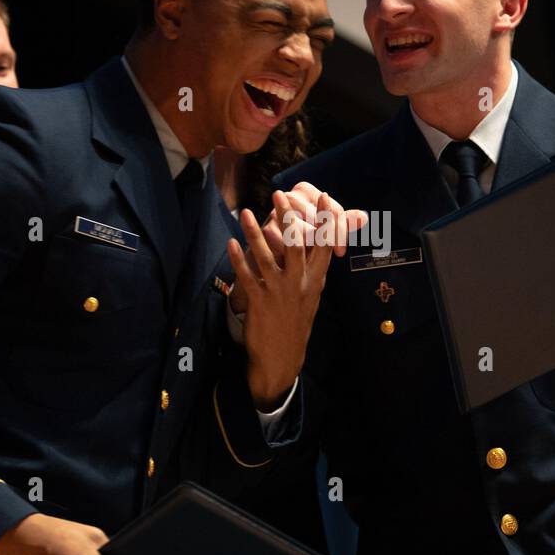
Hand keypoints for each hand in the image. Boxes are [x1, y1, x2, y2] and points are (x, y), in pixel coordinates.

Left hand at [227, 190, 334, 408]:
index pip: (322, 245)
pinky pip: (247, 276)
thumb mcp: (310, 297)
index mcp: (315, 281)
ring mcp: (279, 292)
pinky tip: (230, 243)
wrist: (283, 359)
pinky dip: (238, 259)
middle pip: (295, 244)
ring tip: (246, 213)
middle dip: (288, 217)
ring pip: (267, 256)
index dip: (323, 220)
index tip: (322, 197)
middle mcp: (299, 284)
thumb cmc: (295, 324)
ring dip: (255, 232)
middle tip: (279, 195)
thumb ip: (312, 271)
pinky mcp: (260, 302)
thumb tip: (316, 248)